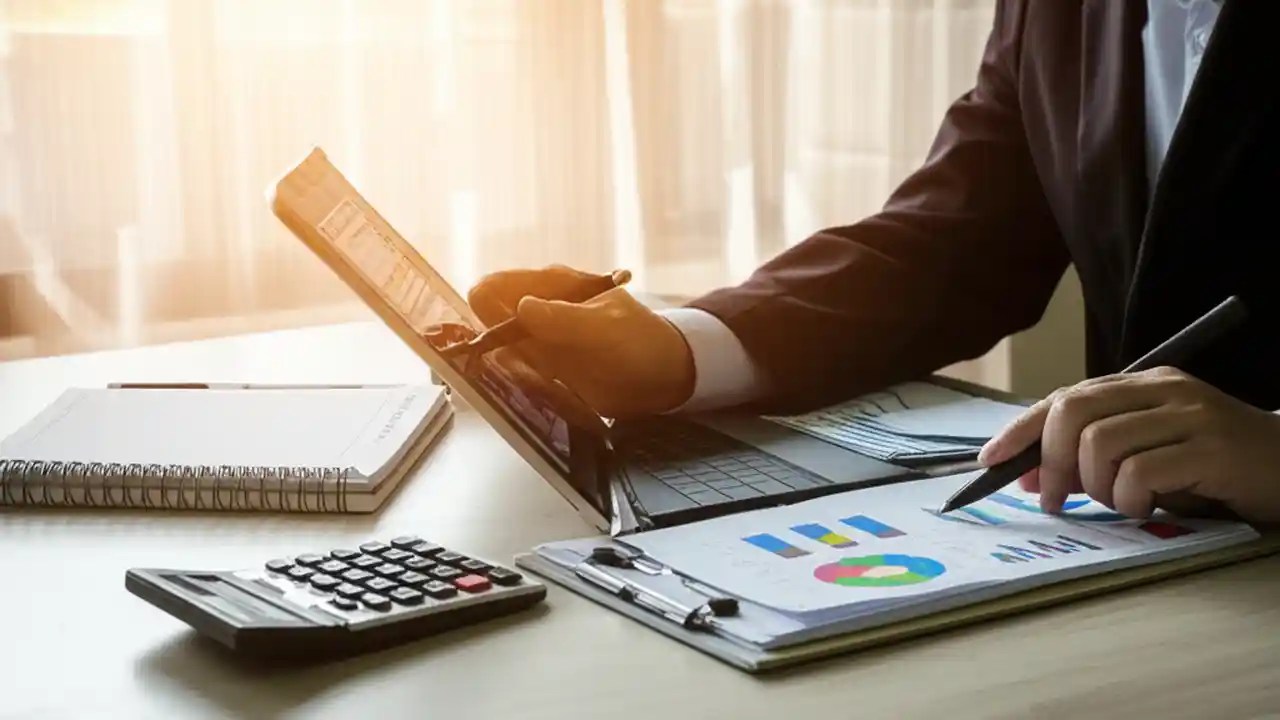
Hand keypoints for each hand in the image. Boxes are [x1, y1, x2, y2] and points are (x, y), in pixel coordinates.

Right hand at [468, 265, 696, 417]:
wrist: (666, 376)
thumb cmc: (640, 341)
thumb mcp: (605, 328)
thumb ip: (564, 319)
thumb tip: (522, 307)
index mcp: (550, 286)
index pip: (494, 288)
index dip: (483, 310)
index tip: (495, 339)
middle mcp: (538, 311)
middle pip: (490, 325)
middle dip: (499, 349)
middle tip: (531, 368)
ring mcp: (540, 341)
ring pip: (503, 354)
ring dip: (516, 372)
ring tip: (550, 381)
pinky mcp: (547, 369)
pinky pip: (521, 376)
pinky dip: (528, 386)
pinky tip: (552, 390)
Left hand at [978, 367, 1279, 522]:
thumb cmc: (1214, 468)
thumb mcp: (1148, 456)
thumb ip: (1092, 458)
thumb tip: (1029, 477)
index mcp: (1142, 384)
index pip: (1064, 396)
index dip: (1020, 430)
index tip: (990, 462)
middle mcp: (1162, 389)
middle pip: (1073, 411)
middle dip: (1051, 460)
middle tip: (1055, 500)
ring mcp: (1190, 414)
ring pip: (1100, 443)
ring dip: (1096, 486)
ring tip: (1123, 504)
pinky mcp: (1212, 447)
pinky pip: (1140, 472)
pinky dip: (1131, 500)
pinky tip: (1151, 508)